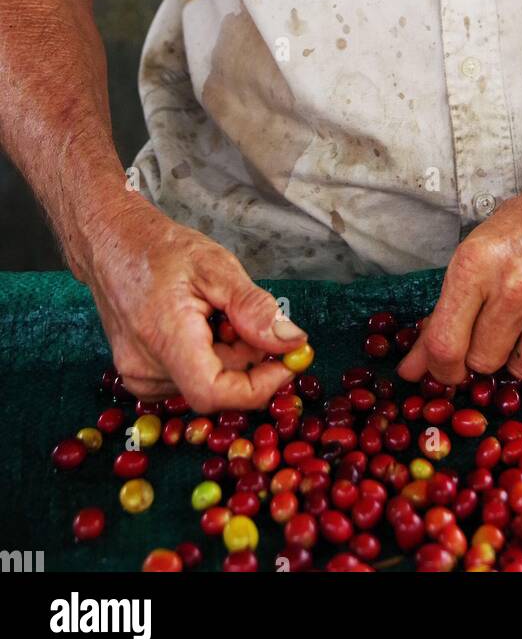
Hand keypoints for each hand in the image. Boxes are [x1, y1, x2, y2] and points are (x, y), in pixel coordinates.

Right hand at [83, 194, 307, 410]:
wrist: (111, 244)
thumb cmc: (161, 250)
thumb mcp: (217, 267)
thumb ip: (254, 309)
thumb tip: (292, 341)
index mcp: (164, 341)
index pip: (215, 393)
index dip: (259, 386)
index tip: (288, 361)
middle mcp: (145, 370)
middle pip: (217, 385)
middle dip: (247, 356)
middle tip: (249, 314)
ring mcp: (138, 376)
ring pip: (205, 381)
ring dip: (227, 354)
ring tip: (217, 311)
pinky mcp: (138, 375)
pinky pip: (188, 377)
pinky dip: (207, 356)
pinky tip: (201, 324)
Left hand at [398, 162, 521, 384]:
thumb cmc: (521, 235)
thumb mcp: (471, 261)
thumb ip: (440, 318)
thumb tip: (410, 371)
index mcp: (476, 266)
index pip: (445, 344)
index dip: (442, 369)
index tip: (450, 370)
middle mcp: (517, 285)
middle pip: (484, 362)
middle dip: (489, 352)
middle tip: (504, 324)